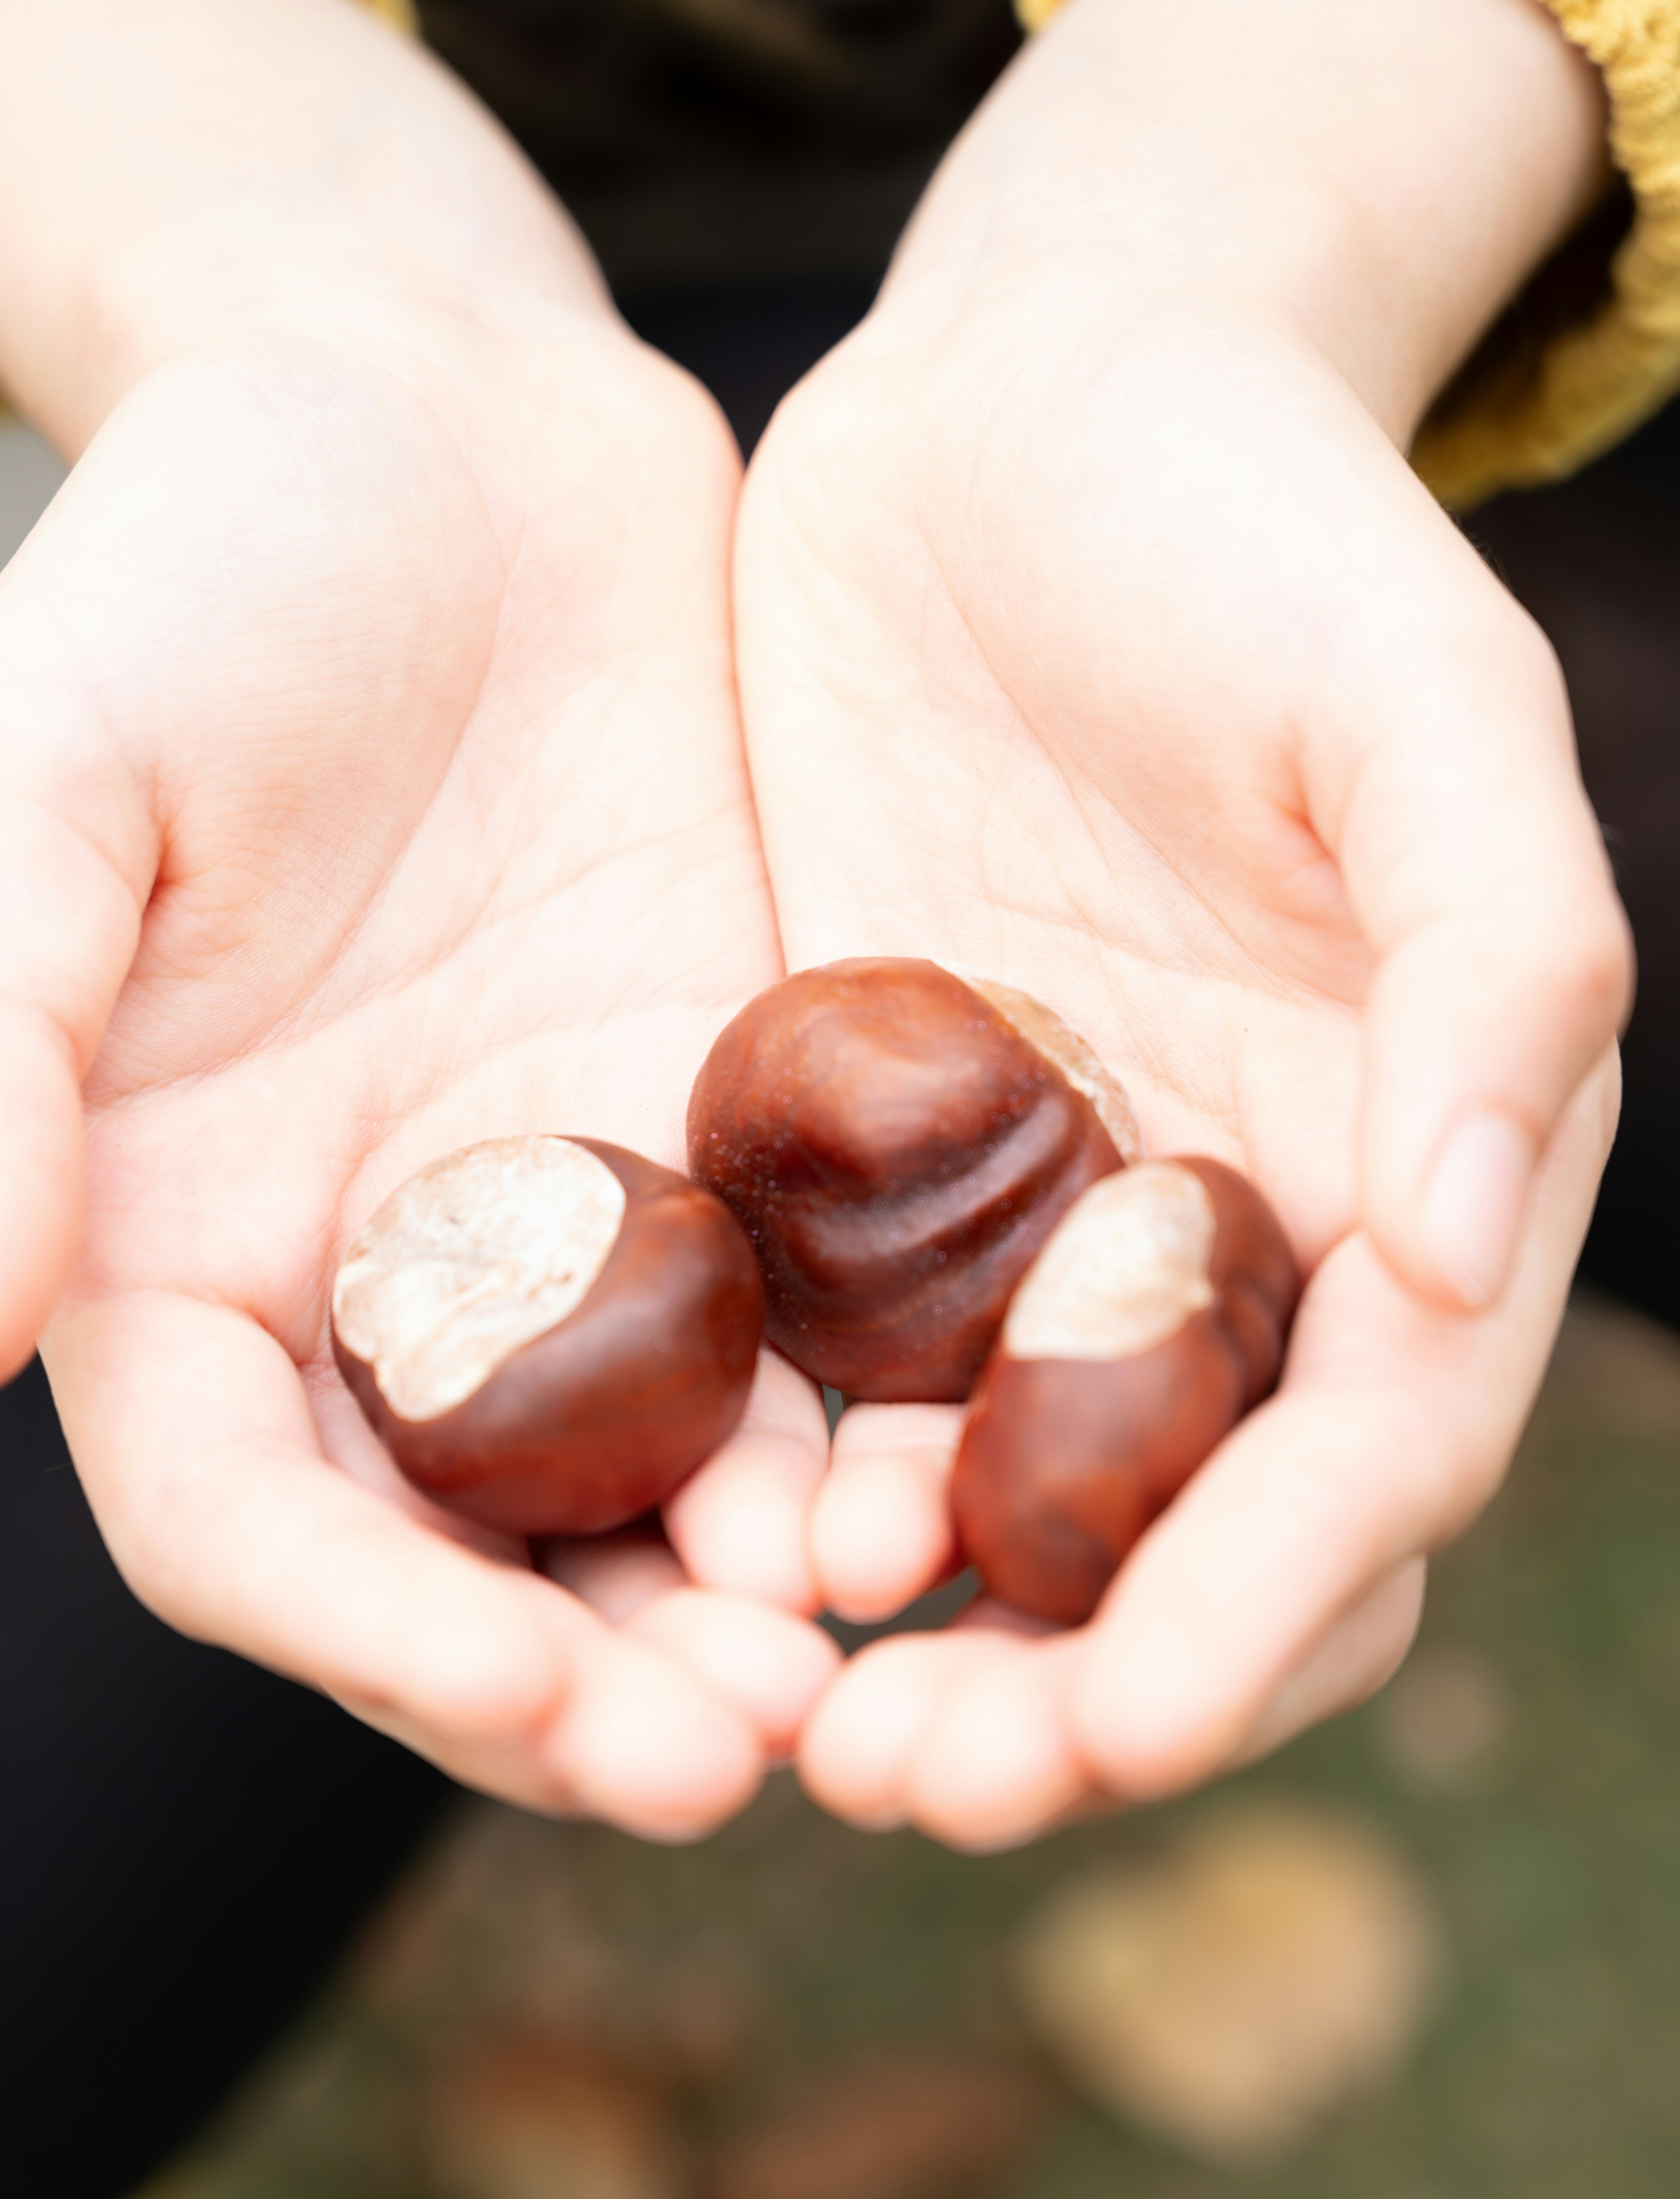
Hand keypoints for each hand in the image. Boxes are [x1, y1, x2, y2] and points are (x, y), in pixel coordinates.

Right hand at [0, 0, 834, 1833]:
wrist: (435, 423)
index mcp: (174, 1251)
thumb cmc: (190, 572)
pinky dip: (861, 1435)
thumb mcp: (40, 778)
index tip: (526, 1696)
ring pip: (649, 1499)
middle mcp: (372, 1290)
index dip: (370, 1634)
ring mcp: (566, 1236)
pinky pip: (799, 1340)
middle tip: (737, 1757)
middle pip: (464, 1568)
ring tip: (867, 1666)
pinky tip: (954, 1488)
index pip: (248, 1523)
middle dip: (590, 1684)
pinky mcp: (731, 1152)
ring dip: (745, 1608)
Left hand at [734, 0, 1627, 1844]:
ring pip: (997, 1515)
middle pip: (1179, 1548)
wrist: (1036, 411)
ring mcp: (1039, 1227)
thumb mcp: (1425, 706)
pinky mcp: (868, 1171)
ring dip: (911, 1654)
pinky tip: (702, 1551)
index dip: (1262, 1610)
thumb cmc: (1266, 527)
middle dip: (1073, 1697)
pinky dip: (783, 1495)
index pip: (1365, 1463)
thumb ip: (1495, 968)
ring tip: (794, 1735)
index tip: (1125, 1722)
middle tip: (912, 1787)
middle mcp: (1226, 1242)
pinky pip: (833, 1381)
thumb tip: (1466, 1257)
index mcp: (1404, 1175)